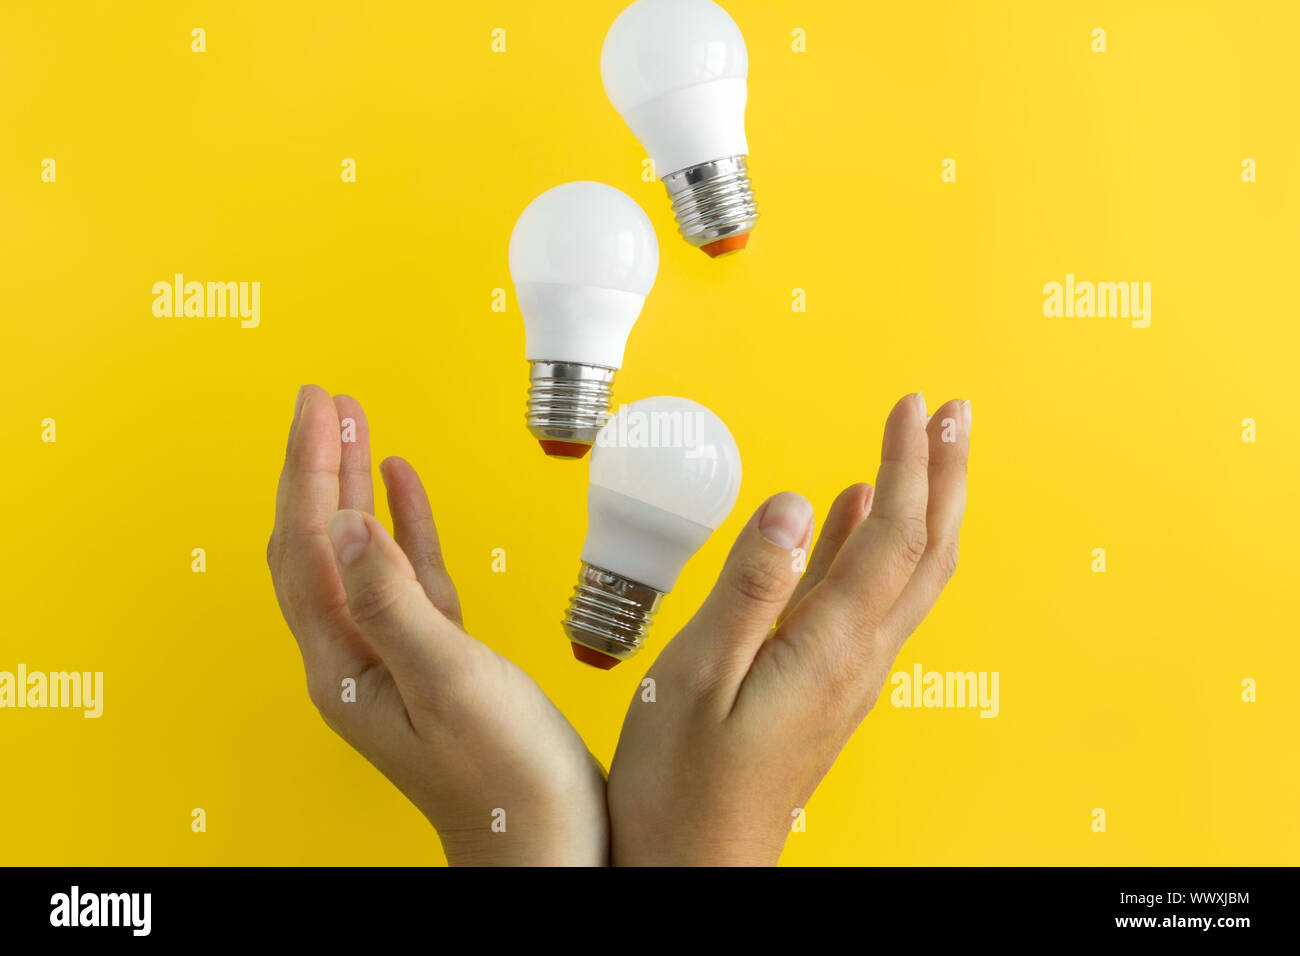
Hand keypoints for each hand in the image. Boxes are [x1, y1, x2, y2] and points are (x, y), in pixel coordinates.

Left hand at [268, 386, 607, 865]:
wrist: (550, 840)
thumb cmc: (505, 777)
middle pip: (321, 541)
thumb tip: (346, 522)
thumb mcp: (449, 681)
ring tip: (355, 422)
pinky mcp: (440, 655)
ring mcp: (396, 653)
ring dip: (354, 484)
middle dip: (318, 466)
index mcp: (344, 665)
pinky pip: (410, 572)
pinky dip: (405, 522)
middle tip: (323, 400)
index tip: (314, 408)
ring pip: (362, 550)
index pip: (309, 547)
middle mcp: (357, 656)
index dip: (308, 471)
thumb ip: (395, 600)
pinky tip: (404, 484)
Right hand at [606, 393, 969, 864]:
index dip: (908, 464)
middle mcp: (856, 659)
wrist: (695, 868)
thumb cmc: (684, 785)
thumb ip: (750, 586)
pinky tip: (853, 520)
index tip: (911, 404)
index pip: (893, 535)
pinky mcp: (825, 686)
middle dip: (946, 475)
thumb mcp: (698, 676)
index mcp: (829, 648)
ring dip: (925, 506)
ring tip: (927, 451)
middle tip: (955, 413)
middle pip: (927, 552)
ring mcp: (846, 675)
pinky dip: (874, 547)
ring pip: (910, 575)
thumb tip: (798, 505)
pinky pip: (870, 600)